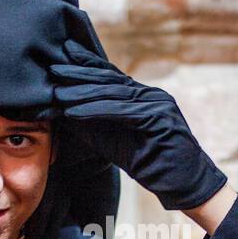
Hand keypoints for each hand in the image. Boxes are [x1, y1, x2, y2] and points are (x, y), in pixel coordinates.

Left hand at [49, 40, 226, 210]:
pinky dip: (95, 111)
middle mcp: (152, 95)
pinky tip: (74, 112)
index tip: (64, 54)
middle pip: (111, 79)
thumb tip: (65, 112)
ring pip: (114, 93)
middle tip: (53, 66)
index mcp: (144, 97)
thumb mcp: (116, 142)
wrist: (184, 185)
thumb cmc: (151, 165)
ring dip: (82, 92)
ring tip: (57, 92)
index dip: (88, 64)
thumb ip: (95, 125)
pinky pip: (121, 112)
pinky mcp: (159, 118)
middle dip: (80, 73)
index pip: (112, 76)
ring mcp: (158, 104)